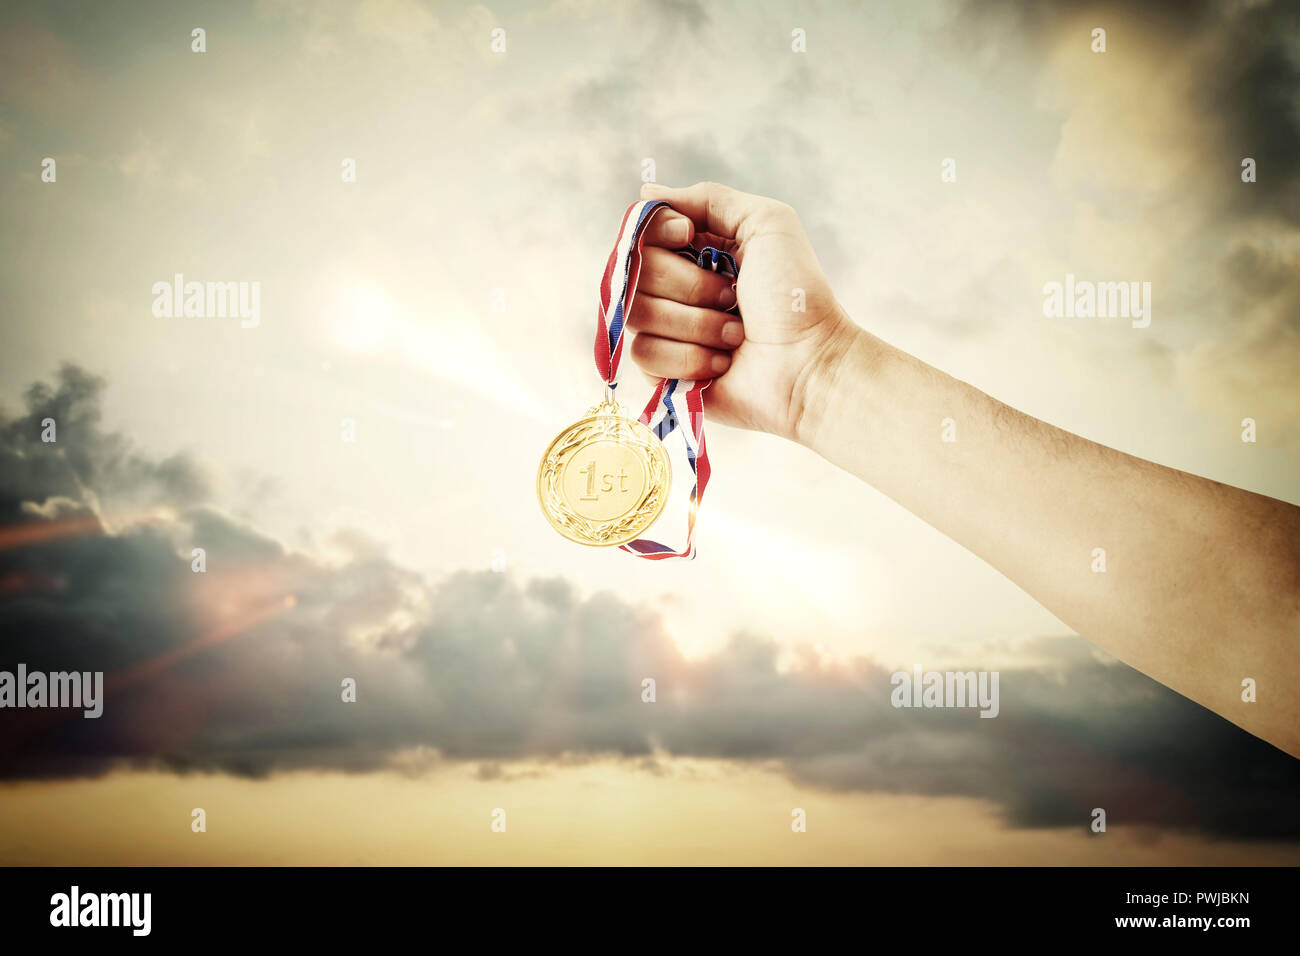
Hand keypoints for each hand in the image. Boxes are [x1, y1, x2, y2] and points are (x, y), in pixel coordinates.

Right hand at [627, 181, 858, 442]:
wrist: (809, 364)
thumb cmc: (796, 296)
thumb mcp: (766, 223)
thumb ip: (709, 199)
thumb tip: (646, 194)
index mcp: (694, 252)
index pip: (641, 230)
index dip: (658, 231)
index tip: (689, 235)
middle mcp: (674, 289)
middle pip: (636, 271)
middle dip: (690, 285)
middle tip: (731, 297)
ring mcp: (666, 332)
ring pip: (638, 313)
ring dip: (696, 324)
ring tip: (734, 335)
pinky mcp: (663, 373)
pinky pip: (644, 353)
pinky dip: (689, 358)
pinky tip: (721, 364)